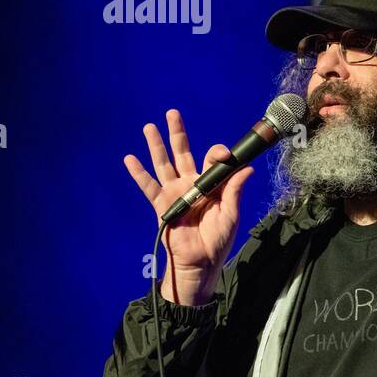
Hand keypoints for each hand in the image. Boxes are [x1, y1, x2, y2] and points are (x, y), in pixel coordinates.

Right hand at [123, 109, 254, 302]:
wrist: (200, 262)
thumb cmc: (218, 240)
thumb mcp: (231, 214)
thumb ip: (234, 190)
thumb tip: (246, 168)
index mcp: (212, 185)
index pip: (213, 161)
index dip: (218, 154)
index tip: (224, 155)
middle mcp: (192, 184)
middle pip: (182, 153)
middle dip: (177, 133)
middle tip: (172, 114)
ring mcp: (175, 193)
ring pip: (163, 164)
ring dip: (155, 146)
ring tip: (149, 127)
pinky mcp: (162, 204)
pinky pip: (148, 186)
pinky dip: (139, 173)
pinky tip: (130, 159)